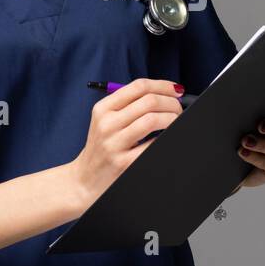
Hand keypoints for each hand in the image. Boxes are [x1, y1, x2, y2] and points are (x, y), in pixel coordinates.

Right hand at [68, 78, 184, 214]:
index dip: (162, 85)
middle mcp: (106, 124)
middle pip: (149, 101)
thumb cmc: (103, 146)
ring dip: (172, 119)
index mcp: (103, 109)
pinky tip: (165, 138)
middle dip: (172, 103)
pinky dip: (164, 138)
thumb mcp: (106, 121)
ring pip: (153, 120)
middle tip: (178, 109)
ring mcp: (114, 144)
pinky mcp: (124, 163)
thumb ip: (131, 105)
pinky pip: (153, 144)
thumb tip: (168, 94)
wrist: (86, 180)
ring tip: (175, 122)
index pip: (138, 86)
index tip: (176, 90)